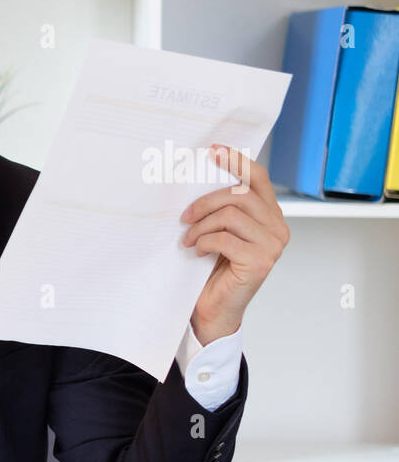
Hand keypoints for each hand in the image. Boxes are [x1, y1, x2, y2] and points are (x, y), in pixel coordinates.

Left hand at [180, 144, 289, 344]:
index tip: (213, 151)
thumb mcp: (218, 232)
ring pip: (231, 215)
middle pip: (240, 195)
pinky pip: (225, 238)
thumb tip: (203, 176)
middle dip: (206, 202)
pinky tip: (198, 251)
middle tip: (184, 216)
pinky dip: (204, 242)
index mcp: (270, 216)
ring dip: (202, 225)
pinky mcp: (260, 262)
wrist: (213, 310)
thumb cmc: (213, 271)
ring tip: (189, 239)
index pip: (258, 179)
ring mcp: (273, 246)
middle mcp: (278, 228)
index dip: (237, 161)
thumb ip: (223, 209)